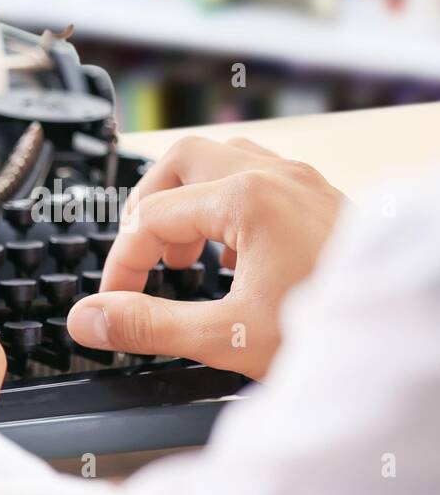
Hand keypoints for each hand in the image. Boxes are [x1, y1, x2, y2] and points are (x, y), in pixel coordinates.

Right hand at [67, 136, 346, 379]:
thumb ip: (150, 324)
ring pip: (221, 158)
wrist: (414, 336)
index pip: (151, 217)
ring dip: (190, 198)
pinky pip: (256, 174)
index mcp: (246, 198)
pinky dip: (228, 202)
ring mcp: (301, 181)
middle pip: (181, 161)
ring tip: (186, 252)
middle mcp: (273, 175)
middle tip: (142, 255)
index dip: (121, 263)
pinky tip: (235, 250)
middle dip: (150, 207)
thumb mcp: (230, 337)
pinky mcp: (321, 196)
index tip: (114, 304)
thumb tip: (88, 318)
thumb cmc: (336, 334)